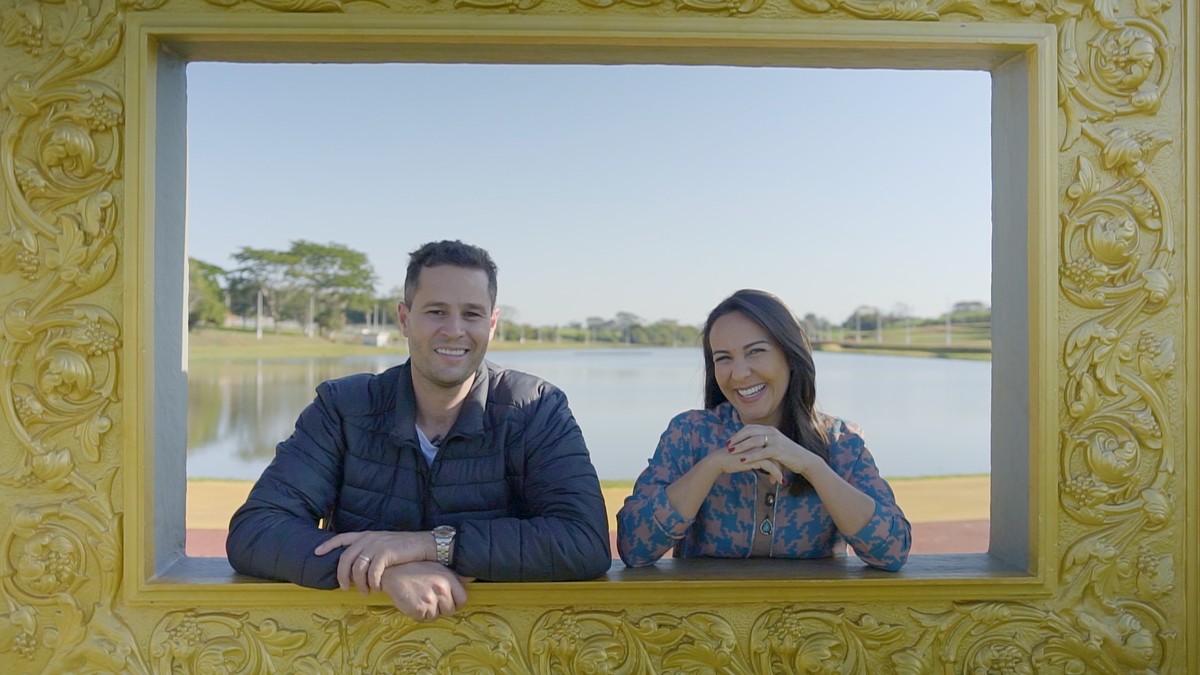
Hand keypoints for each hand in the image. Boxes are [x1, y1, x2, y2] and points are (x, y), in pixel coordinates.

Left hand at [314, 530, 433, 593]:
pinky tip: (378, 588)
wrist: (424, 544)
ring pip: (358, 569)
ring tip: (366, 592)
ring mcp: (377, 546)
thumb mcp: (383, 544)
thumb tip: (356, 567)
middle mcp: (368, 539)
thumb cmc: (404, 548)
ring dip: (359, 584)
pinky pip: (372, 573)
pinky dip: (373, 583)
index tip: (316, 553)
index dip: (327, 546)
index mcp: (366, 535)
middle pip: (345, 559)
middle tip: (345, 588)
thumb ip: (369, 551)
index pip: (341, 538)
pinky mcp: (386, 554)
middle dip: (342, 576)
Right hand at [380, 561, 473, 621]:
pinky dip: (417, 614)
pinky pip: (422, 619)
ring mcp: (429, 600)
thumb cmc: (415, 569)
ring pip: (435, 616)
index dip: (455, 603)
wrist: (392, 572)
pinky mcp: (418, 609)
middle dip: (441, 608)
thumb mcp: (437, 568)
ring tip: (419, 598)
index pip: (462, 600)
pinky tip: (412, 602)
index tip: (449, 602)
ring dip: (428, 611)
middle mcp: (440, 589)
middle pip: (450, 611)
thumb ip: (455, 576)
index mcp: (447, 578)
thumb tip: (472, 578)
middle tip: (430, 600)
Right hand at [700, 437, 784, 485]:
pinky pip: (770, 466)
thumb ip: (755, 454)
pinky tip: (777, 481)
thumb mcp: (746, 453)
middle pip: (776, 453)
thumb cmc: (731, 458)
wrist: (719, 460)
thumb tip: (763, 461)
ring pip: (775, 459)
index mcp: (757, 438)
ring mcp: (757, 449)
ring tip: (780, 480)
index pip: (773, 447)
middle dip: (781, 465)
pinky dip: (776, 474)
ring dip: (779, 471)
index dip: (777, 458)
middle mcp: (759, 442)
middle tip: (780, 476)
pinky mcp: (754, 458)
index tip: (780, 468)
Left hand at [726, 425, 819, 481]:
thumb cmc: (789, 455)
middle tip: (726, 445)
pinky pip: (761, 452)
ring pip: (753, 441)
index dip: (738, 434)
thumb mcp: (775, 447)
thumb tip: (751, 449)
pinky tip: (743, 460)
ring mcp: (775, 440)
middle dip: (736, 439)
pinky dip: (751, 456)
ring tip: (731, 452)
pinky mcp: (778, 450)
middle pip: (749, 432)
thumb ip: (764, 445)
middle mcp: (772, 432)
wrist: (805, 460)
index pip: (749, 428)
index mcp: (770, 429)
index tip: (729, 440)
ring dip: (740, 446)